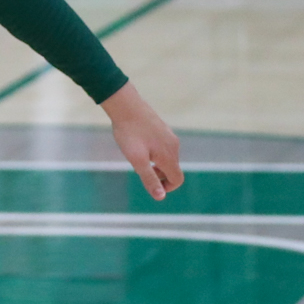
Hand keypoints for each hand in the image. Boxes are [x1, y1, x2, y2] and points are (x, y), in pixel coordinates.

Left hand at [100, 83, 181, 200]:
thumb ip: (149, 179)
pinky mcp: (163, 129)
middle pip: (173, 169)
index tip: (150, 185)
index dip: (166, 187)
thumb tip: (160, 197)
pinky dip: (154, 154)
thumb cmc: (129, 133)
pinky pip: (163, 147)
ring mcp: (169, 136)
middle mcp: (174, 146)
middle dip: (159, 176)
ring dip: (156, 164)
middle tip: (139, 170)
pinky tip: (138, 146)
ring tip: (137, 158)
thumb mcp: (137, 160)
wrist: (125, 106)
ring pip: (168, 158)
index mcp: (169, 156)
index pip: (178, 179)